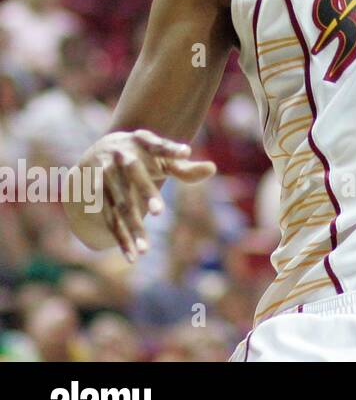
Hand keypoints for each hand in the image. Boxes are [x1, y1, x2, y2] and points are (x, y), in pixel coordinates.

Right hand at [79, 130, 215, 261]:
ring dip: (131, 226)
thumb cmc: (143, 155)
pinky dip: (120, 239)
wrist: (102, 151)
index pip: (157, 145)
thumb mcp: (161, 156)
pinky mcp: (97, 197)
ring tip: (145, 251)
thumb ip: (183, 166)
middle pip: (133, 176)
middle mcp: (119, 158)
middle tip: (159, 211)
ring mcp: (104, 178)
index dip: (170, 149)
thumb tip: (213, 169)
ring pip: (119, 204)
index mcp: (140, 142)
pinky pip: (109, 220)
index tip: (187, 152)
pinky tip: (132, 256)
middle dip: (145, 192)